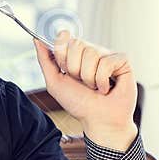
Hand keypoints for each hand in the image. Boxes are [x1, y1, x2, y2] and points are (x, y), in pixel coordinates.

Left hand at [33, 31, 138, 150]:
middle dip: (75, 69)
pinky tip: (106, 88)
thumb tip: (36, 39)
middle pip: (76, 43)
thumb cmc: (79, 104)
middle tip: (82, 83)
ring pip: (91, 53)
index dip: (62, 57)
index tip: (66, 72)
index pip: (63, 38)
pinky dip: (102, 80)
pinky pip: (106, 62)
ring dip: (89, 78)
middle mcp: (91, 51)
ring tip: (95, 88)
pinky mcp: (122, 60)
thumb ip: (45, 60)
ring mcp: (107, 55)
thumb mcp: (55, 83)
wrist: (98, 121)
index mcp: (75, 54)